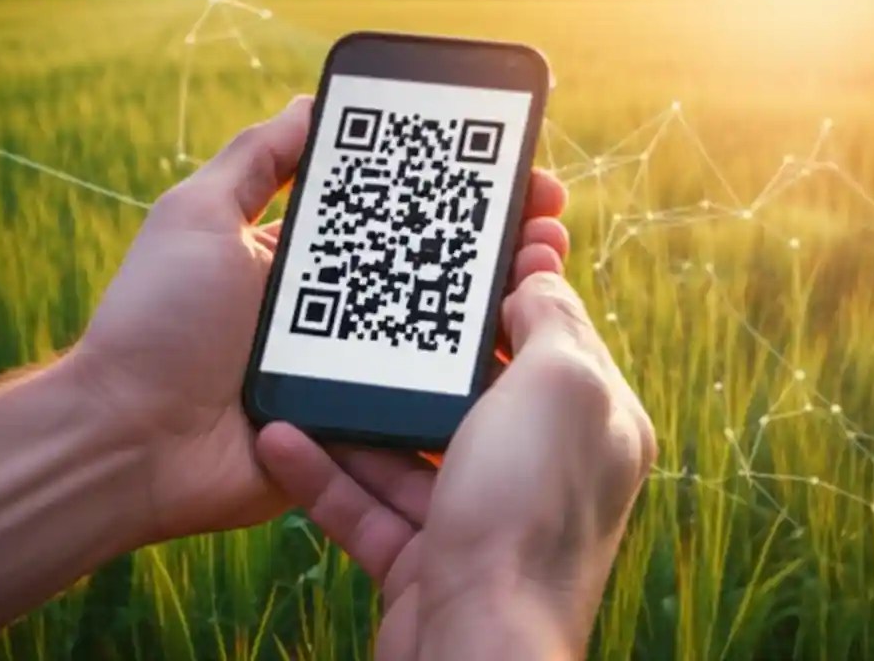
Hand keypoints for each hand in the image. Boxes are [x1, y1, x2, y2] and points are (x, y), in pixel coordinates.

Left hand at [73, 96, 573, 543]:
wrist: (130, 443)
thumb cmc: (157, 325)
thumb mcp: (196, 217)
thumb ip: (252, 160)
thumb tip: (312, 105)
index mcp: (306, 261)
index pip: (392, 217)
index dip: (447, 194)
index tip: (503, 171)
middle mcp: (337, 312)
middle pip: (430, 271)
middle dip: (494, 243)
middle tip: (547, 221)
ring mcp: (352, 370)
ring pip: (440, 334)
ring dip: (499, 304)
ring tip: (549, 272)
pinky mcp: (360, 424)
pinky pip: (424, 399)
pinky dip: (471, 378)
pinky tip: (521, 351)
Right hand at [258, 272, 655, 659]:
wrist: (477, 652)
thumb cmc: (526, 515)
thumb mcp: (559, 389)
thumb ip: (554, 323)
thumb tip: (539, 280)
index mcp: (594, 424)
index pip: (554, 337)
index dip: (512, 290)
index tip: (459, 252)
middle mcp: (545, 472)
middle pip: (477, 392)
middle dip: (422, 354)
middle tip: (368, 304)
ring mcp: (485, 520)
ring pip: (413, 451)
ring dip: (357, 416)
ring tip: (304, 371)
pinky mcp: (428, 564)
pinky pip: (371, 507)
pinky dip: (326, 476)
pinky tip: (279, 439)